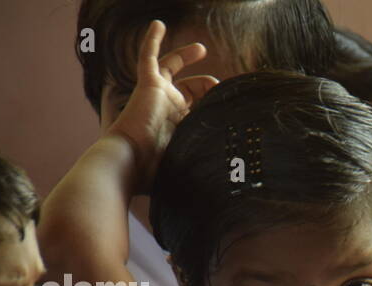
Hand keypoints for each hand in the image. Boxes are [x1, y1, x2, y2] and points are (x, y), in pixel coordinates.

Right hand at [106, 20, 217, 193]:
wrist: (131, 164)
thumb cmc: (158, 172)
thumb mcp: (193, 163)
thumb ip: (211, 160)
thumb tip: (240, 173)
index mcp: (179, 129)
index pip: (199, 112)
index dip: (214, 108)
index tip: (230, 112)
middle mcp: (167, 111)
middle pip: (190, 90)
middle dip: (207, 86)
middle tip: (220, 87)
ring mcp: (157, 96)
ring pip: (173, 69)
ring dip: (186, 57)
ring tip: (201, 50)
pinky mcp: (147, 85)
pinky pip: (148, 57)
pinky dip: (152, 40)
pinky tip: (159, 25)